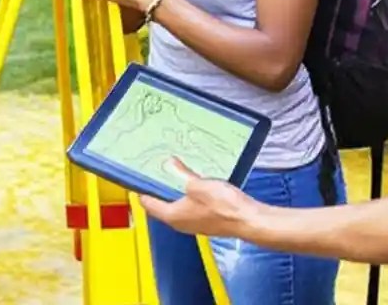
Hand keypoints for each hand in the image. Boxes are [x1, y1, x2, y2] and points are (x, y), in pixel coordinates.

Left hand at [139, 158, 263, 239]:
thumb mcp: (197, 184)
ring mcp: (193, 224)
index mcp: (172, 216)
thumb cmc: (223, 206)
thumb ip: (181, 174)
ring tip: (173, 174)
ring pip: (176, 206)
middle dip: (158, 188)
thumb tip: (170, 164)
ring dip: (174, 192)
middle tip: (156, 171)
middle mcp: (179, 223)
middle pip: (161, 205)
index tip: (138, 176)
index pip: (147, 203)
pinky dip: (187, 196)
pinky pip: (189, 207)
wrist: (248, 220)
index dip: (142, 188)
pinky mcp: (205, 221)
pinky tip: (193, 184)